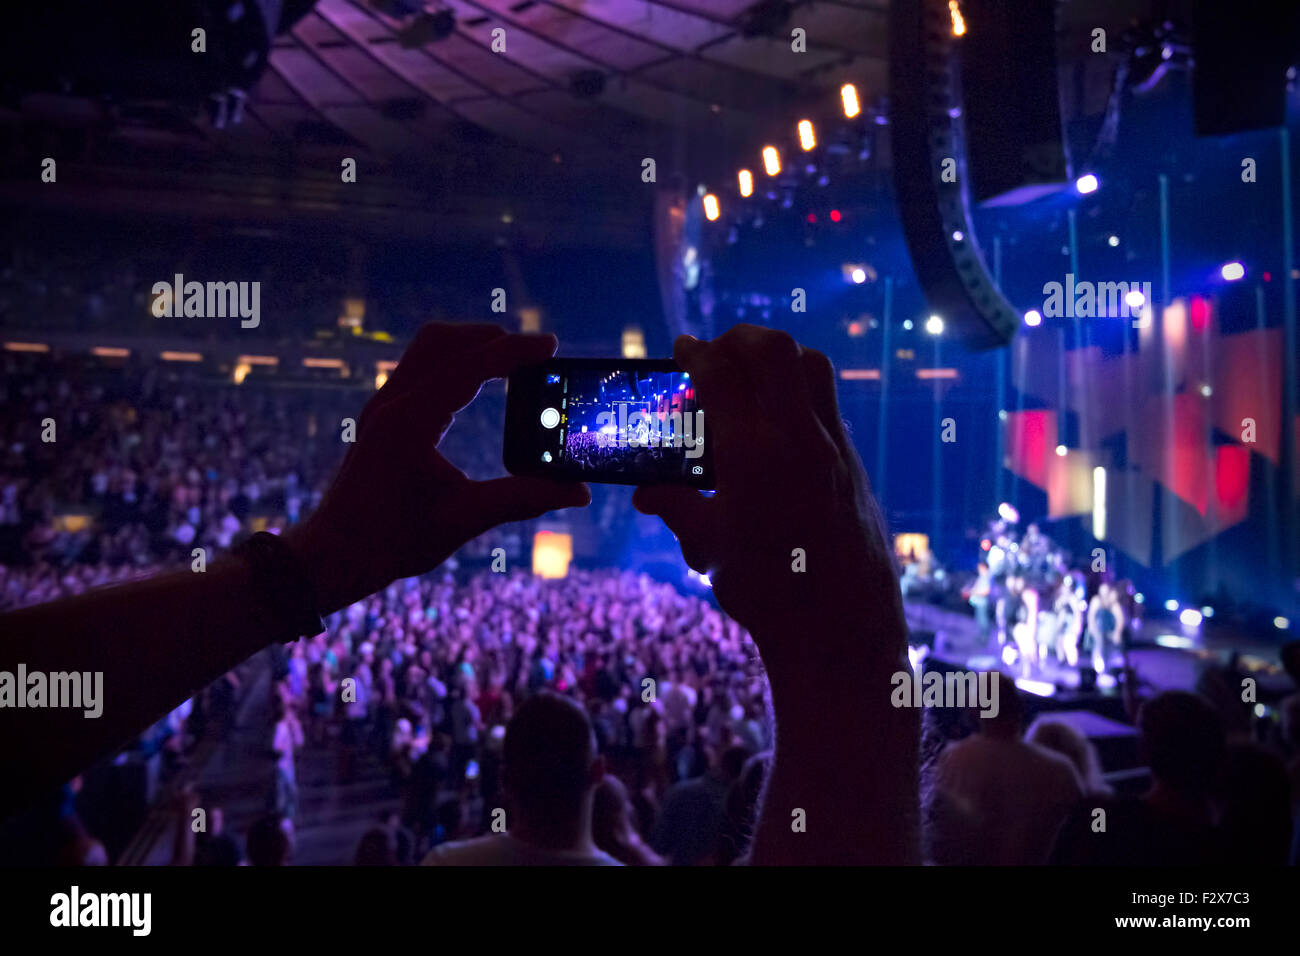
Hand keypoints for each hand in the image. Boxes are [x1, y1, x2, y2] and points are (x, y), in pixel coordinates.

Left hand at [287, 323, 588, 613]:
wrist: (333, 556)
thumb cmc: (391, 542)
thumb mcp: (464, 520)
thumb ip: (523, 500)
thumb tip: (577, 493)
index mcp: (409, 423)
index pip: (468, 366)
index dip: (513, 352)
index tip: (550, 345)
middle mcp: (391, 404)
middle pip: (442, 341)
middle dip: (490, 339)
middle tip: (534, 353)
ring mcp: (382, 407)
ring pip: (428, 350)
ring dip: (470, 347)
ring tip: (511, 363)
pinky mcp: (382, 417)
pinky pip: (420, 370)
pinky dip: (454, 364)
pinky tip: (477, 386)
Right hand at [633, 325, 904, 672]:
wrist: (842, 629)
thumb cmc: (769, 592)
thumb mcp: (708, 547)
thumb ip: (677, 507)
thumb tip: (647, 493)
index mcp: (752, 454)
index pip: (720, 374)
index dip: (695, 353)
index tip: (682, 348)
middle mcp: (798, 438)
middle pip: (774, 350)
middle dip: (740, 339)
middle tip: (717, 353)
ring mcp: (833, 447)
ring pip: (812, 367)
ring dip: (778, 359)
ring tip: (751, 379)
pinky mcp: (854, 464)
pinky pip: (826, 407)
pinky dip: (798, 397)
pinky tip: (777, 429)